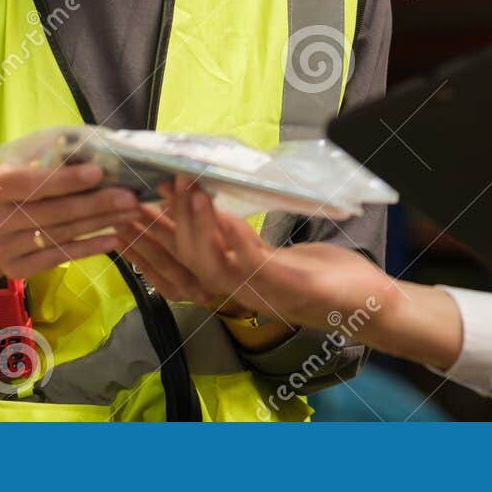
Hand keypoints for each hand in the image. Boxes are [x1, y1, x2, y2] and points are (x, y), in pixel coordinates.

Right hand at [0, 162, 139, 280]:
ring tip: (130, 213)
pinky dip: (89, 248)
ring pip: (62, 234)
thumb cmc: (17, 189)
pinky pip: (60, 257)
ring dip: (101, 223)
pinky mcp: (15, 269)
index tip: (100, 172)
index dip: (66, 179)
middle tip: (130, 196)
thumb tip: (98, 151)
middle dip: (97, 203)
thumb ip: (53, 160)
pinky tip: (113, 238)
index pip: (32, 183)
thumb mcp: (23, 167)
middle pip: (54, 212)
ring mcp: (2, 248)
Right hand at [116, 181, 399, 330]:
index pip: (174, 267)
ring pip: (208, 264)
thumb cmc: (319, 276)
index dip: (145, 243)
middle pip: (182, 265)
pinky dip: (233, 237)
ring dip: (195, 225)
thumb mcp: (270, 256)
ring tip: (187, 189)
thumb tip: (209, 211)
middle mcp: (238, 294)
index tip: (124, 211)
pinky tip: (223, 211)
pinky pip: (250, 262)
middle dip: (160, 228)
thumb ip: (238, 240)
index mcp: (230, 286)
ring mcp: (260, 293)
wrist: (367, 304)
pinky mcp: (287, 287)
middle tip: (149, 188)